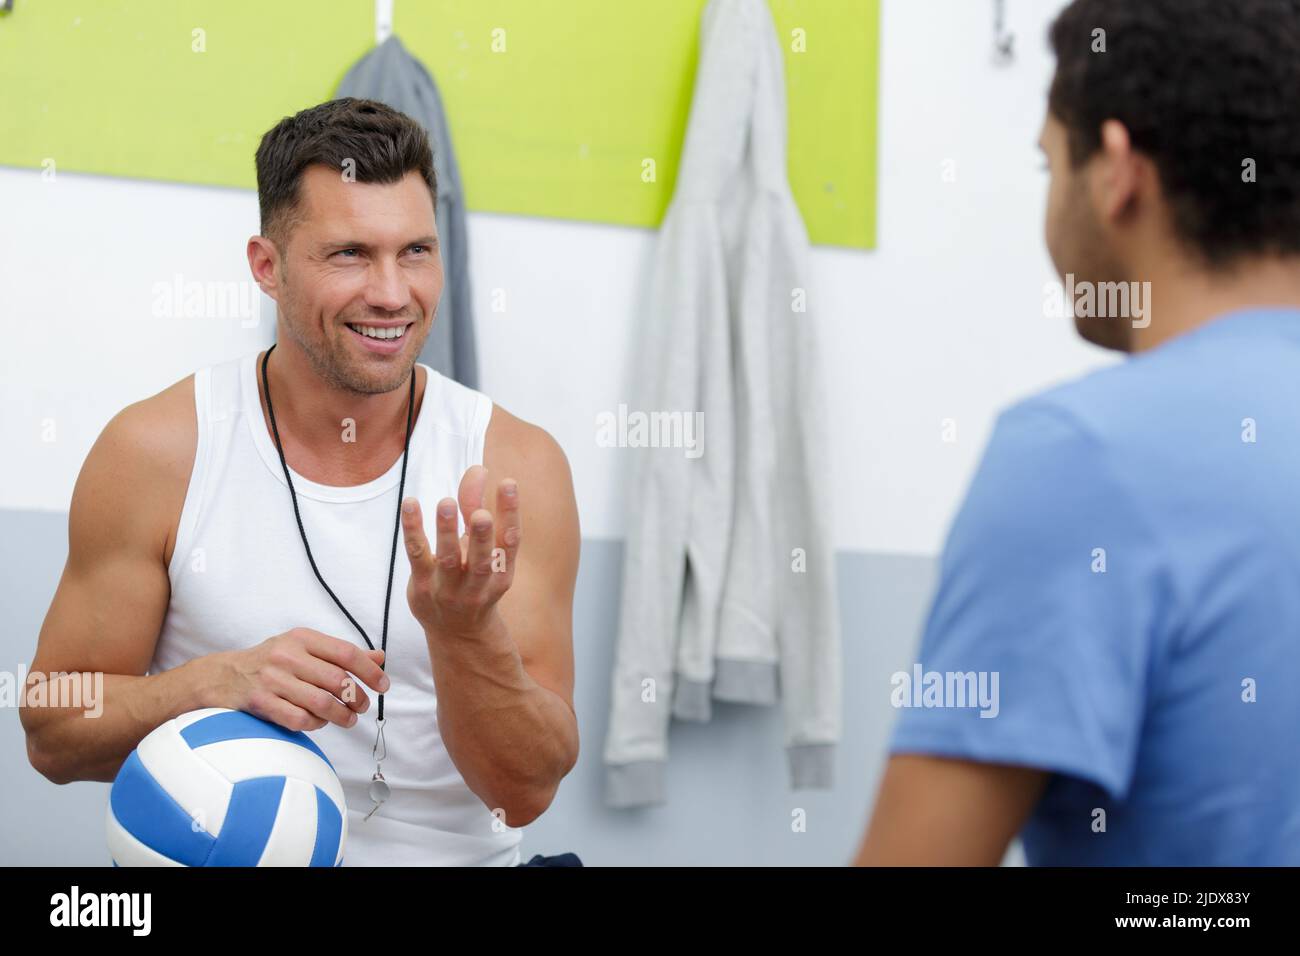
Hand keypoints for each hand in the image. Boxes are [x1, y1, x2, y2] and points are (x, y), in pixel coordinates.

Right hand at [209, 628, 388, 731]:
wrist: (222, 677)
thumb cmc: (271, 662)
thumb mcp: (303, 648)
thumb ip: (340, 654)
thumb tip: (379, 657)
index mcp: (302, 638)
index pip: (346, 652)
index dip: (370, 671)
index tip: (383, 686)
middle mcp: (287, 656)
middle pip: (337, 680)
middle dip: (357, 698)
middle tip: (363, 706)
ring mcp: (273, 680)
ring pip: (322, 703)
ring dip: (342, 716)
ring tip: (348, 719)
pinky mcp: (261, 703)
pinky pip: (300, 720)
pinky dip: (316, 724)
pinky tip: (319, 722)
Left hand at [401, 464, 520, 637]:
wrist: (457, 632)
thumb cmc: (472, 577)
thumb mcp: (480, 545)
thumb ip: (477, 506)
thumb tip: (478, 468)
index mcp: (502, 572)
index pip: (510, 541)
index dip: (511, 512)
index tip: (508, 482)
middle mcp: (479, 585)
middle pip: (482, 560)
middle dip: (481, 535)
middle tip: (480, 513)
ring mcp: (449, 589)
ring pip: (449, 560)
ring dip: (446, 532)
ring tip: (445, 502)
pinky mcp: (422, 587)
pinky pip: (417, 555)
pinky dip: (413, 529)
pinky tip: (410, 503)